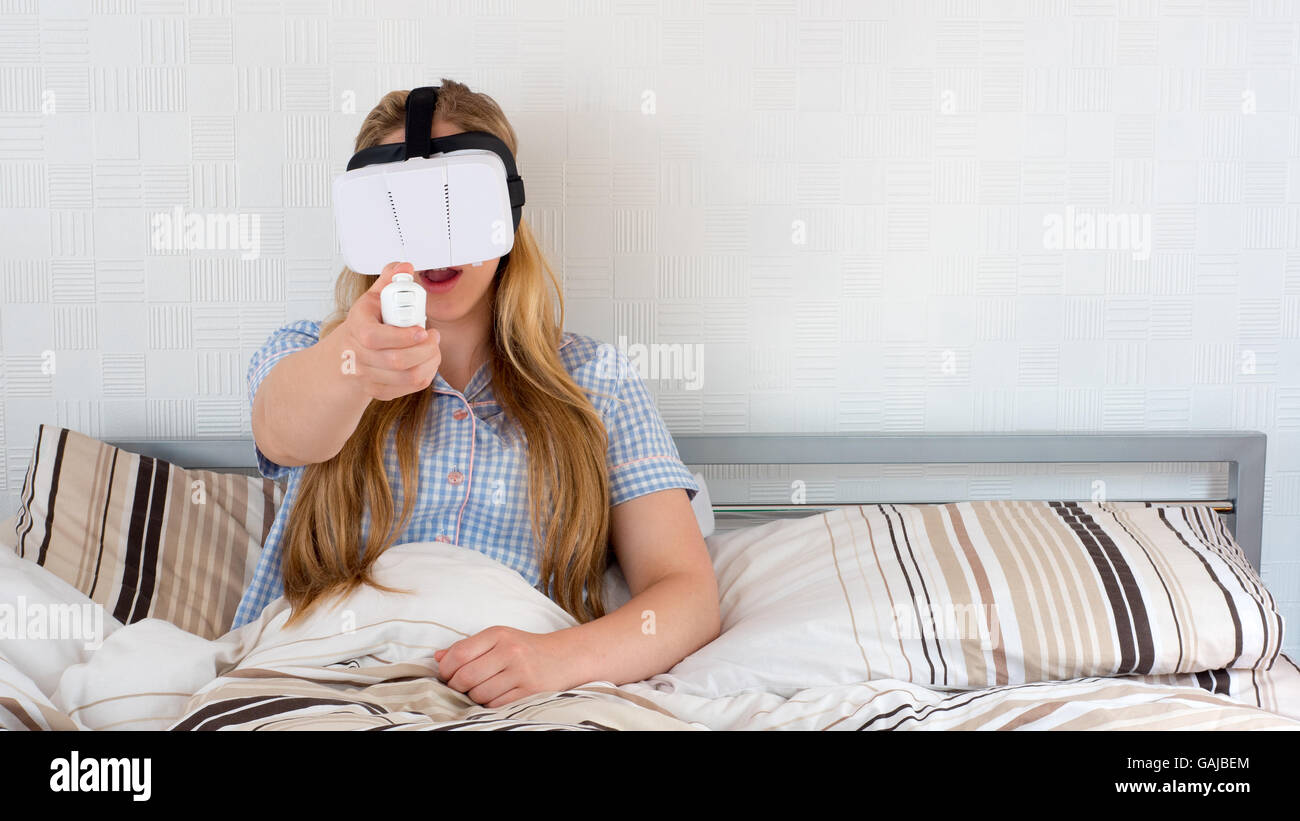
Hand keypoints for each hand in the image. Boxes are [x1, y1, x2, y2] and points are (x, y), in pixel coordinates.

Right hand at [337, 261, 441, 400]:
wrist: (348, 355)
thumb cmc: (367, 323)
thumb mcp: (374, 298)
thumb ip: (390, 280)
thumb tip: (405, 265)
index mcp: (357, 327)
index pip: (374, 338)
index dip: (402, 336)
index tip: (423, 329)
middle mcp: (358, 355)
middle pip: (396, 361)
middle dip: (425, 349)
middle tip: (435, 337)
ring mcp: (368, 376)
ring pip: (407, 377)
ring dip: (429, 362)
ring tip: (434, 348)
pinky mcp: (379, 391)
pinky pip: (409, 387)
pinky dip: (426, 374)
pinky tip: (428, 361)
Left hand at [434, 626, 582, 707]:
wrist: (564, 657)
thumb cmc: (525, 648)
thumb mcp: (498, 639)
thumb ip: (467, 647)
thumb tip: (438, 658)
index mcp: (498, 634)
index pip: (459, 654)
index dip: (446, 669)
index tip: (447, 675)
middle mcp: (510, 651)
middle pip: (466, 677)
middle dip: (457, 687)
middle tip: (461, 687)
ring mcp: (521, 672)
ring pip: (479, 695)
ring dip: (475, 697)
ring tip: (483, 690)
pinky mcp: (530, 692)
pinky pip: (496, 705)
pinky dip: (491, 704)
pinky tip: (497, 695)